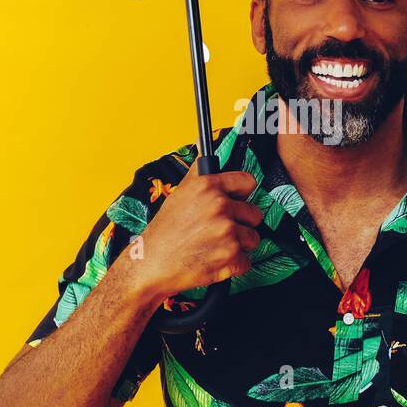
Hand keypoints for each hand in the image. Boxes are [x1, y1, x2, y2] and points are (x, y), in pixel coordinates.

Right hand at [125, 167, 262, 300]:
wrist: (152, 264)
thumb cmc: (164, 231)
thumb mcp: (180, 192)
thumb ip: (199, 170)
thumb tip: (201, 141)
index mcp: (208, 187)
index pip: (248, 182)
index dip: (242, 194)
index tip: (237, 201)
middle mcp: (220, 207)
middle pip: (255, 214)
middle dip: (241, 223)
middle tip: (221, 229)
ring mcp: (227, 233)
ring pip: (253, 238)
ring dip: (239, 245)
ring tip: (216, 246)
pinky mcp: (231, 258)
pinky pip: (246, 261)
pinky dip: (233, 265)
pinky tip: (215, 260)